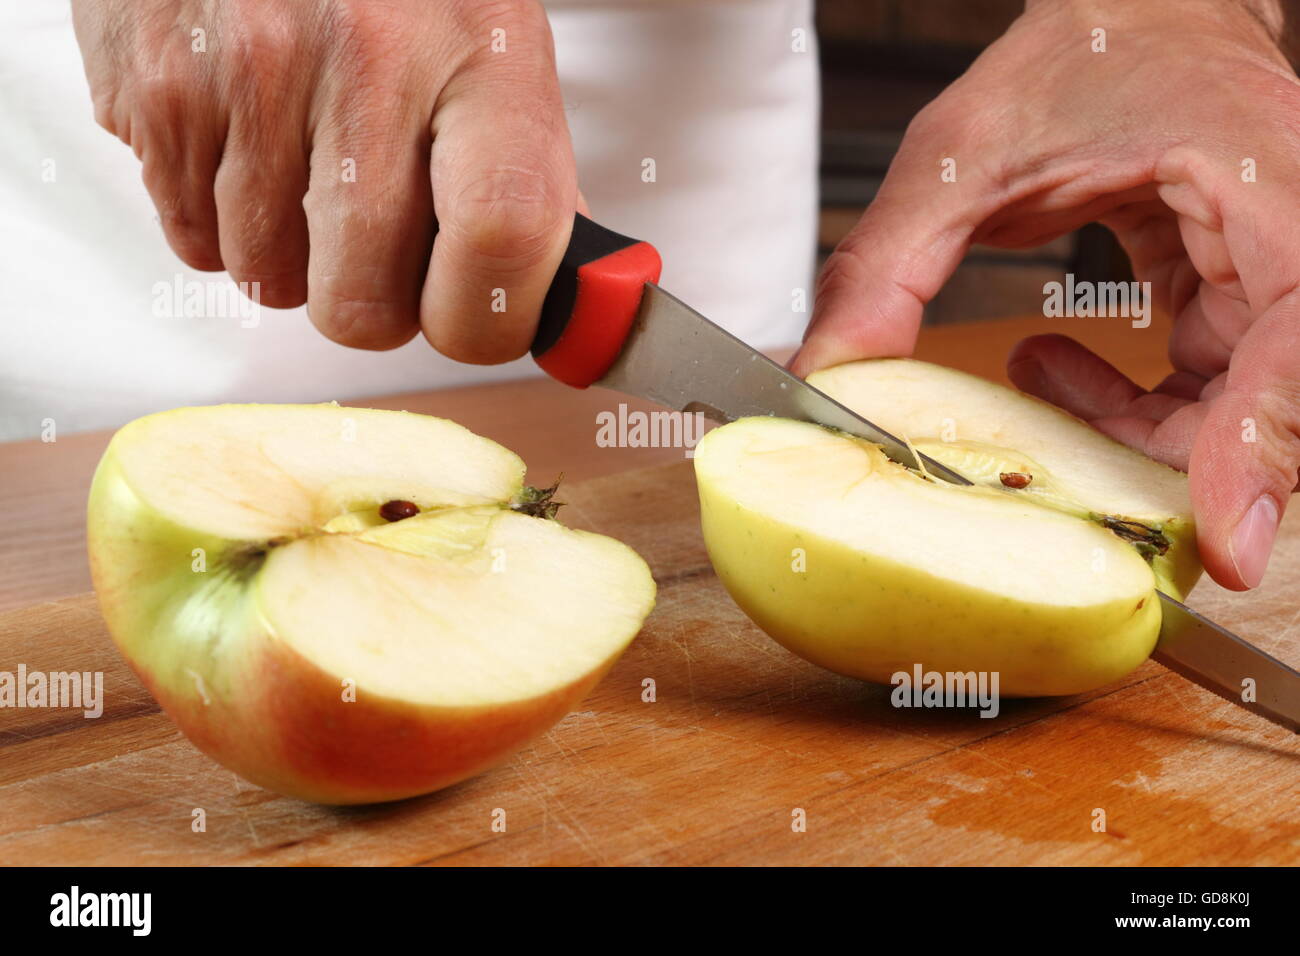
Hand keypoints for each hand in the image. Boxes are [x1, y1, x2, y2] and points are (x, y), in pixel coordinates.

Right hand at [72, 0, 576, 361]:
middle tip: (380, 242)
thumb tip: (554, 306)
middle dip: (373, 301)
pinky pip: (197, 243)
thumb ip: (529, 183)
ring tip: (309, 164)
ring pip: (273, 283)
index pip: (503, 238)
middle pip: (366, 304)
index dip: (486, 319)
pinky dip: (223, 221)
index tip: (478, 323)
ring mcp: (256, 73)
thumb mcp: (495, 54)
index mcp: (484, 53)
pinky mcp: (164, 90)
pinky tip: (252, 145)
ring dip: (294, 257)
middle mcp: (371, 57)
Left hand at [792, 0, 1299, 589]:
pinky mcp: (1253, 287)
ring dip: (1127, 428)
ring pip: (1240, 405)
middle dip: (1170, 461)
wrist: (1130, 11)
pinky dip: (1133, 401)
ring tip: (1035, 375)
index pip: (1299, 337)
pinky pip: (1213, 383)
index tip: (1224, 539)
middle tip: (1059, 482)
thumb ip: (885, 267)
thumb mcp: (958, 156)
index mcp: (1265, 177)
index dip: (1264, 444)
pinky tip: (1055, 360)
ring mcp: (1286, 261)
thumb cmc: (1078, 53)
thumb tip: (823, 374)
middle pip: (1277, 397)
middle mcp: (1299, 227)